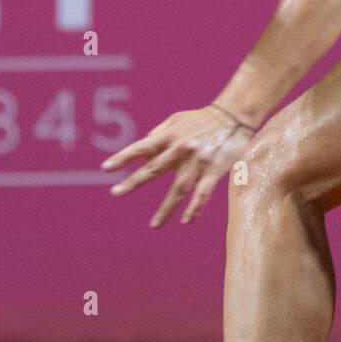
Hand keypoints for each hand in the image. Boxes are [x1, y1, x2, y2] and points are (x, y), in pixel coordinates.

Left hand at [100, 104, 255, 226]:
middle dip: (134, 181)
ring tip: (155, 225)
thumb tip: (143, 152)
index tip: (105, 168)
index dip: (123, 157)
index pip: (141, 147)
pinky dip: (195, 208)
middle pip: (154, 169)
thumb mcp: (178, 120)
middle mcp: (180, 149)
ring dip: (166, 208)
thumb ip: (159, 135)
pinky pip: (203, 193)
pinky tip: (187, 220)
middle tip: (115, 192)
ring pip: (178, 189)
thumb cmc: (203, 118)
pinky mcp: (214, 170)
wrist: (235, 116)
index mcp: (170, 136)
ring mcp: (197, 161)